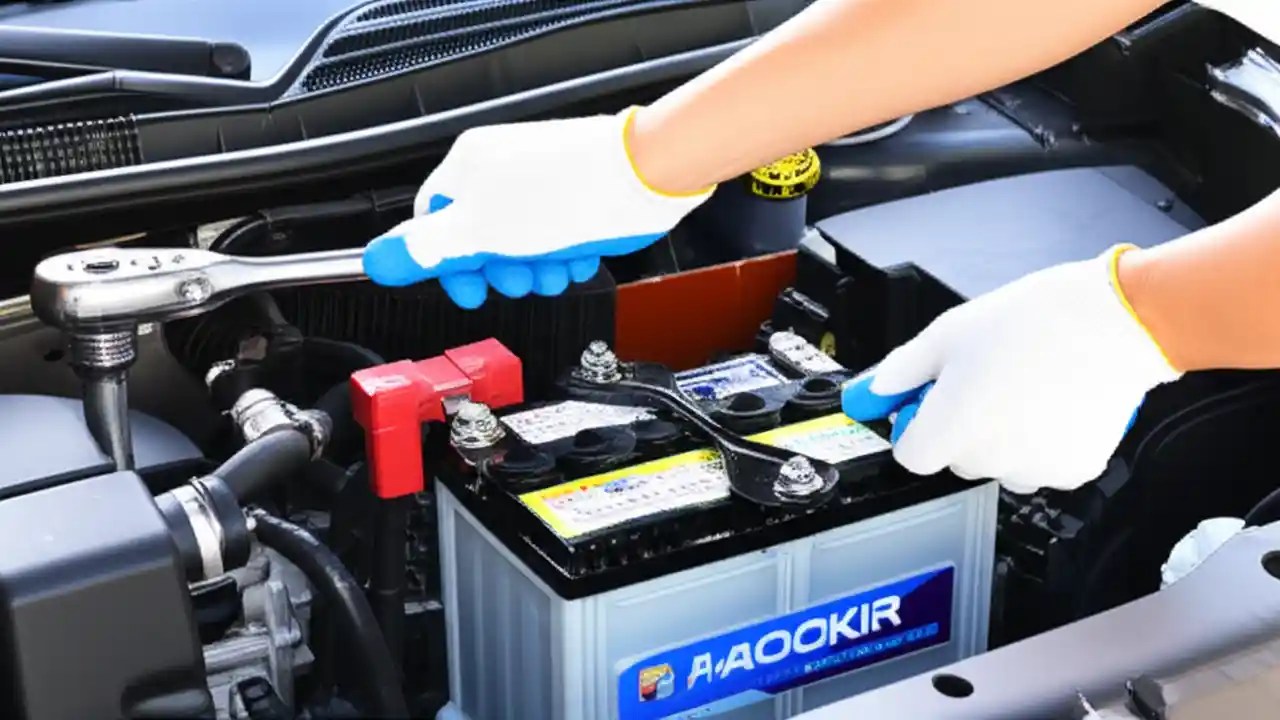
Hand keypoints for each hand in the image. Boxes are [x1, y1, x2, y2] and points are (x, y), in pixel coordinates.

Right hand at [361, 108, 712, 307]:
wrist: (645, 177)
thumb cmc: (570, 192)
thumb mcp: (483, 231)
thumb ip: (429, 248)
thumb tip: (379, 260)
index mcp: (468, 168)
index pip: (433, 222)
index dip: (446, 263)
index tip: (466, 287)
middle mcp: (502, 172)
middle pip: (479, 239)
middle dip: (499, 269)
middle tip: (515, 278)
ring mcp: (541, 185)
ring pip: (520, 245)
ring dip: (535, 269)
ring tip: (552, 268)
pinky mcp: (575, 199)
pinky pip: (555, 240)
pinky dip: (564, 257)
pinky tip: (575, 256)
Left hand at [841, 245, 1181, 493]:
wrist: (1118, 321)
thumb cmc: (1036, 321)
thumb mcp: (948, 334)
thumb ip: (901, 372)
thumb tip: (870, 393)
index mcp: (953, 428)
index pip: (911, 456)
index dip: (915, 425)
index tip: (928, 401)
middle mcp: (991, 458)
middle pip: (955, 458)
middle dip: (960, 425)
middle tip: (984, 378)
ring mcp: (1035, 469)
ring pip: (999, 463)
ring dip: (1001, 436)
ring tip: (1024, 385)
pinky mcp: (1074, 471)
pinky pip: (1040, 464)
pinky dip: (1041, 441)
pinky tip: (1053, 401)